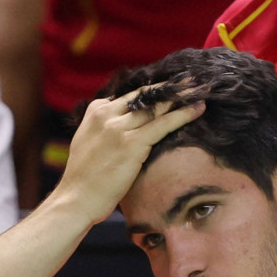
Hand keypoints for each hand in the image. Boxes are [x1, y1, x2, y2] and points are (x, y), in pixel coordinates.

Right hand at [46, 88, 206, 223]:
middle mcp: (106, 114)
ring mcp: (118, 127)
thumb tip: (127, 125)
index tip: (173, 84)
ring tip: (200, 88)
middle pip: (145, 95)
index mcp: (96, 111)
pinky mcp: (131, 142)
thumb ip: (106, 128)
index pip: (131, 95)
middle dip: (170, 87)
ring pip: (156, 107)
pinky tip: (199, 108)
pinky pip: (163, 124)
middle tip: (191, 79)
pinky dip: (183, 114)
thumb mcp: (91, 142)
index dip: (155, 90)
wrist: (76, 197)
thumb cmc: (86, 177)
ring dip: (181, 96)